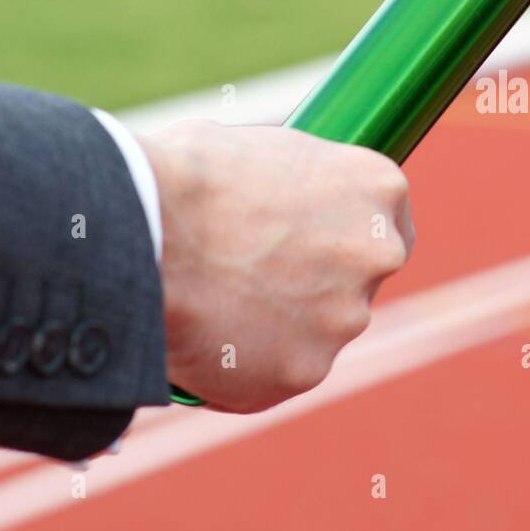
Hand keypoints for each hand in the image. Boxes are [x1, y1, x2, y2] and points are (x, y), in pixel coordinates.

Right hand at [138, 122, 412, 411]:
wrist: (142, 225)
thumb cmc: (189, 175)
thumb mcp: (262, 155)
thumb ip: (297, 191)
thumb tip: (285, 205)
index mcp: (378, 189)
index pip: (387, 224)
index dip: (346, 238)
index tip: (316, 247)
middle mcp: (378, 255)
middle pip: (354, 284)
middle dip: (312, 288)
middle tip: (249, 281)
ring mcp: (344, 319)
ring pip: (314, 334)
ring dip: (275, 330)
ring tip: (210, 305)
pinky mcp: (303, 372)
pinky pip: (273, 375)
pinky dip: (241, 368)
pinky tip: (201, 340)